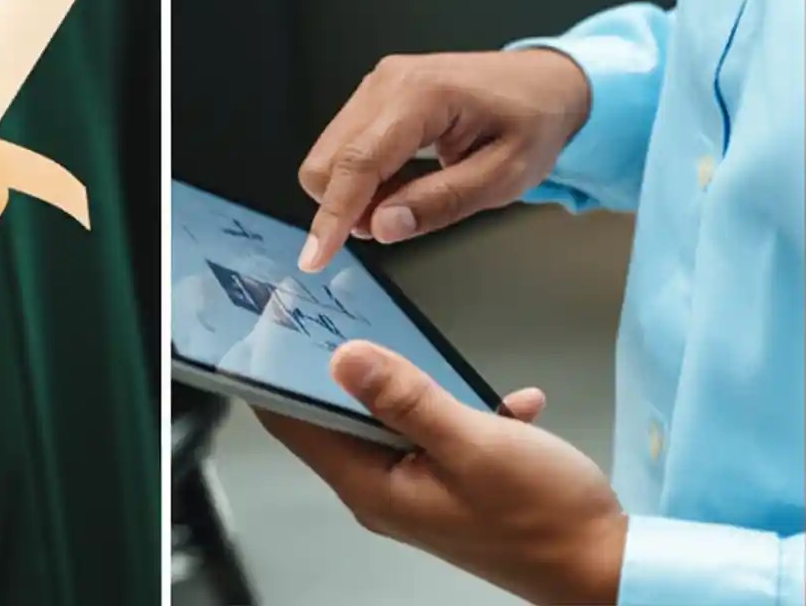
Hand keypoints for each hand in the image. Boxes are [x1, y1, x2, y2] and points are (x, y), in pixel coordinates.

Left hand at [258, 341, 624, 604]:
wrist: (605, 570)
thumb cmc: (544, 515)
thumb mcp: (474, 445)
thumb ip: (407, 399)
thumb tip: (342, 358)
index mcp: (371, 484)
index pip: (291, 422)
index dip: (273, 371)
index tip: (272, 320)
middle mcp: (381, 489)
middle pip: (334, 416)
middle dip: (337, 364)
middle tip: (341, 307)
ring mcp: (415, 487)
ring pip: (388, 418)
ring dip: (407, 383)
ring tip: (420, 342)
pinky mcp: (449, 483)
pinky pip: (438, 432)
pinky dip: (463, 409)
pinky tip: (508, 403)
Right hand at [297, 49, 589, 271]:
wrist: (545, 83)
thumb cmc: (532, 123)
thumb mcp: (504, 177)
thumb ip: (442, 203)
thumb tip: (382, 227)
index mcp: (422, 94)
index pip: (358, 162)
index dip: (333, 215)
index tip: (315, 258)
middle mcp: (387, 82)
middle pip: (328, 162)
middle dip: (347, 207)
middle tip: (403, 219)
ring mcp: (376, 85)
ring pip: (328, 157)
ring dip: (355, 194)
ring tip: (411, 195)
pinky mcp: (372, 95)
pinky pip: (343, 147)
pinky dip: (362, 179)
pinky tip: (401, 180)